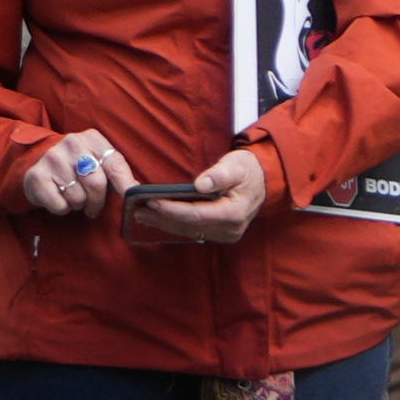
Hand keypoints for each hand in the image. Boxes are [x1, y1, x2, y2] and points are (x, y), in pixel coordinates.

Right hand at [16, 127, 126, 219]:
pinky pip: (60, 205)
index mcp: (92, 138)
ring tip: (72, 196)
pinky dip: (62, 208)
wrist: (38, 163)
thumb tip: (138, 192)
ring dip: (78, 204)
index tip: (132, 198)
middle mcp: (72, 143)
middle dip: (97, 202)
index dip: (125, 184)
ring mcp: (53, 157)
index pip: (114, 164)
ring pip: (77, 197)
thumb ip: (117, 173)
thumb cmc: (77, 167)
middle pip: (96, 183)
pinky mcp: (37, 175)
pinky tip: (58, 196)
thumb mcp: (98, 162)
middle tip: (93, 207)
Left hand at [125, 149, 271, 244]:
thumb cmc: (248, 170)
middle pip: (188, 225)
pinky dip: (173, 224)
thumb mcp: (237, 165)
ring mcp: (224, 234)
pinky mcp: (218, 233)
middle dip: (162, 217)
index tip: (152, 201)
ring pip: (188, 231)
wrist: (263, 181)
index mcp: (234, 213)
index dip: (172, 209)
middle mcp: (229, 229)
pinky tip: (157, 218)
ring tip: (140, 213)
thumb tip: (201, 184)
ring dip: (164, 223)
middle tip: (136, 209)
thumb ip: (220, 174)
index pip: (196, 214)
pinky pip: (192, 230)